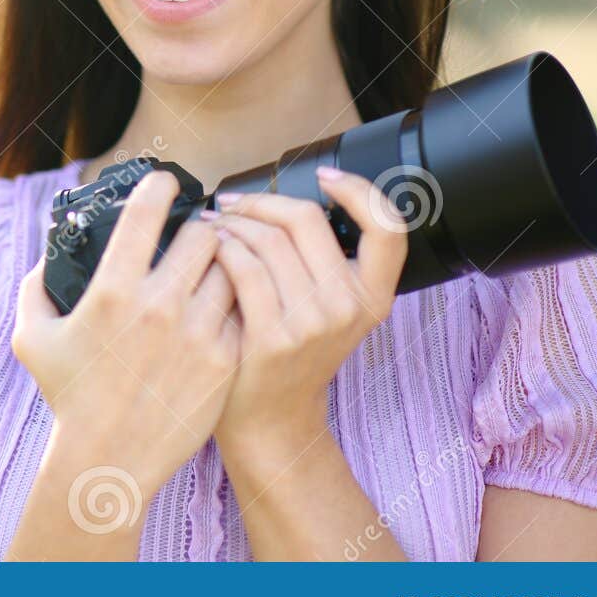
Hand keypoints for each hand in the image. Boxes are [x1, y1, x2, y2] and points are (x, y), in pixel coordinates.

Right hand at [12, 170, 238, 501]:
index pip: (147, 212)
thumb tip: (49, 253)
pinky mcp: (224, 360)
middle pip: (203, 235)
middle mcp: (160, 306)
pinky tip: (221, 309)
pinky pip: (241, 310)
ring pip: (229, 269)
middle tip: (195, 236)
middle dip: (199, 230)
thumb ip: (36, 287)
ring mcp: (198, 334)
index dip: (160, 186)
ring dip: (221, 264)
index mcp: (113, 291)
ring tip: (211, 271)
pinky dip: (233, 302)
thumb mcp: (33, 338)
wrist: (109, 460)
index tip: (166, 183)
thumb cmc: (70, 397)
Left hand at [203, 164, 407, 463]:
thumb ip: (326, 263)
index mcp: (373, 297)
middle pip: (305, 219)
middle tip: (234, 203)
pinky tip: (207, 248)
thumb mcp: (331, 311)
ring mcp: (312, 324)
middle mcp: (349, 308)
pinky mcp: (272, 337)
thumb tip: (290, 196)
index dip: (358, 191)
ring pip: (266, 239)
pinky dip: (219, 247)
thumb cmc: (291, 353)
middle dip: (262, 201)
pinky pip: (241, 266)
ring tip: (214, 224)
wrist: (270, 420)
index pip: (388, 227)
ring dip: (232, 222)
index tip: (324, 176)